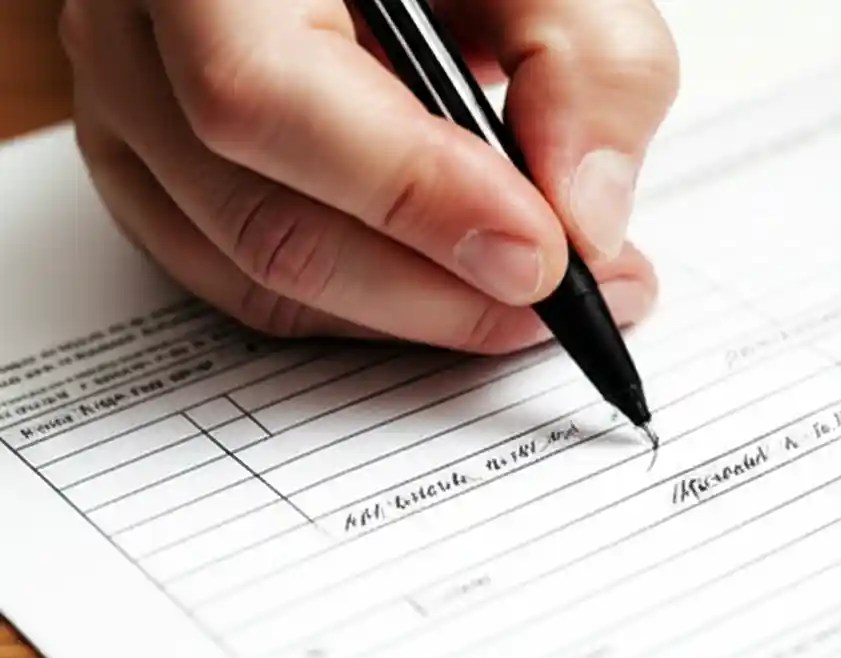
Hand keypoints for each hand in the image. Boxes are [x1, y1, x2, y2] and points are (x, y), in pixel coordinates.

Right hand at [59, 0, 676, 351]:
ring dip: (409, 312)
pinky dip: (362, 303)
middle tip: (567, 298)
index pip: (264, 92)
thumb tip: (587, 223)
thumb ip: (583, 59)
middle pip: (262, 216)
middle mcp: (131, 34)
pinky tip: (449, 284)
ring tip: (528, 296)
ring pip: (253, 273)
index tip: (539, 256)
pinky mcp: (152, 169)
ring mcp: (125, 110)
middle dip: (435, 289)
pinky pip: (245, 279)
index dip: (410, 194)